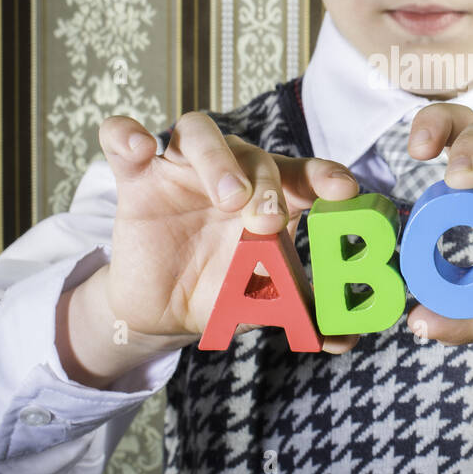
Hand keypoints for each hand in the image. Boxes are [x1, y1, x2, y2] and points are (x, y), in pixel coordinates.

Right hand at [92, 112, 363, 354]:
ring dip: (217, 160)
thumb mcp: (263, 301)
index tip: (343, 191)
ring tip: (229, 198)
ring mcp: (185, 170)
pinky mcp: (139, 178)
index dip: (325, 176)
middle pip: (254, 155)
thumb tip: (347, 339)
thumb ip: (304, 311)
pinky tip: (141, 148)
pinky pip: (125, 140)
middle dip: (267, 185)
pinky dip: (128, 135)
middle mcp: (234, 172)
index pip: (304, 173)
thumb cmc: (225, 289)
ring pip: (200, 134)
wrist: (164, 312)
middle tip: (268, 221)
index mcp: (273, 194)